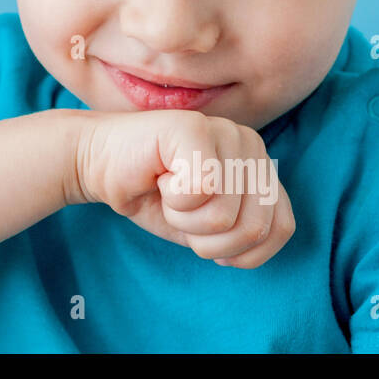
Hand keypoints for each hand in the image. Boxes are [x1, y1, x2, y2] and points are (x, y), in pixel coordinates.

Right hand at [71, 109, 294, 267]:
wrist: (97, 164)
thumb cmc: (151, 195)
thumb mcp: (207, 228)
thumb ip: (246, 232)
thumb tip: (260, 237)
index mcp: (260, 167)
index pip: (281, 228)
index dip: (241, 251)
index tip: (206, 236)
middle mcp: (251, 143)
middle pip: (255, 227)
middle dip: (208, 239)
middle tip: (179, 211)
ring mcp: (225, 130)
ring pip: (227, 215)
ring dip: (185, 219)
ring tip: (168, 192)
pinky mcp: (195, 127)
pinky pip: (201, 190)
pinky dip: (173, 200)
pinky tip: (159, 176)